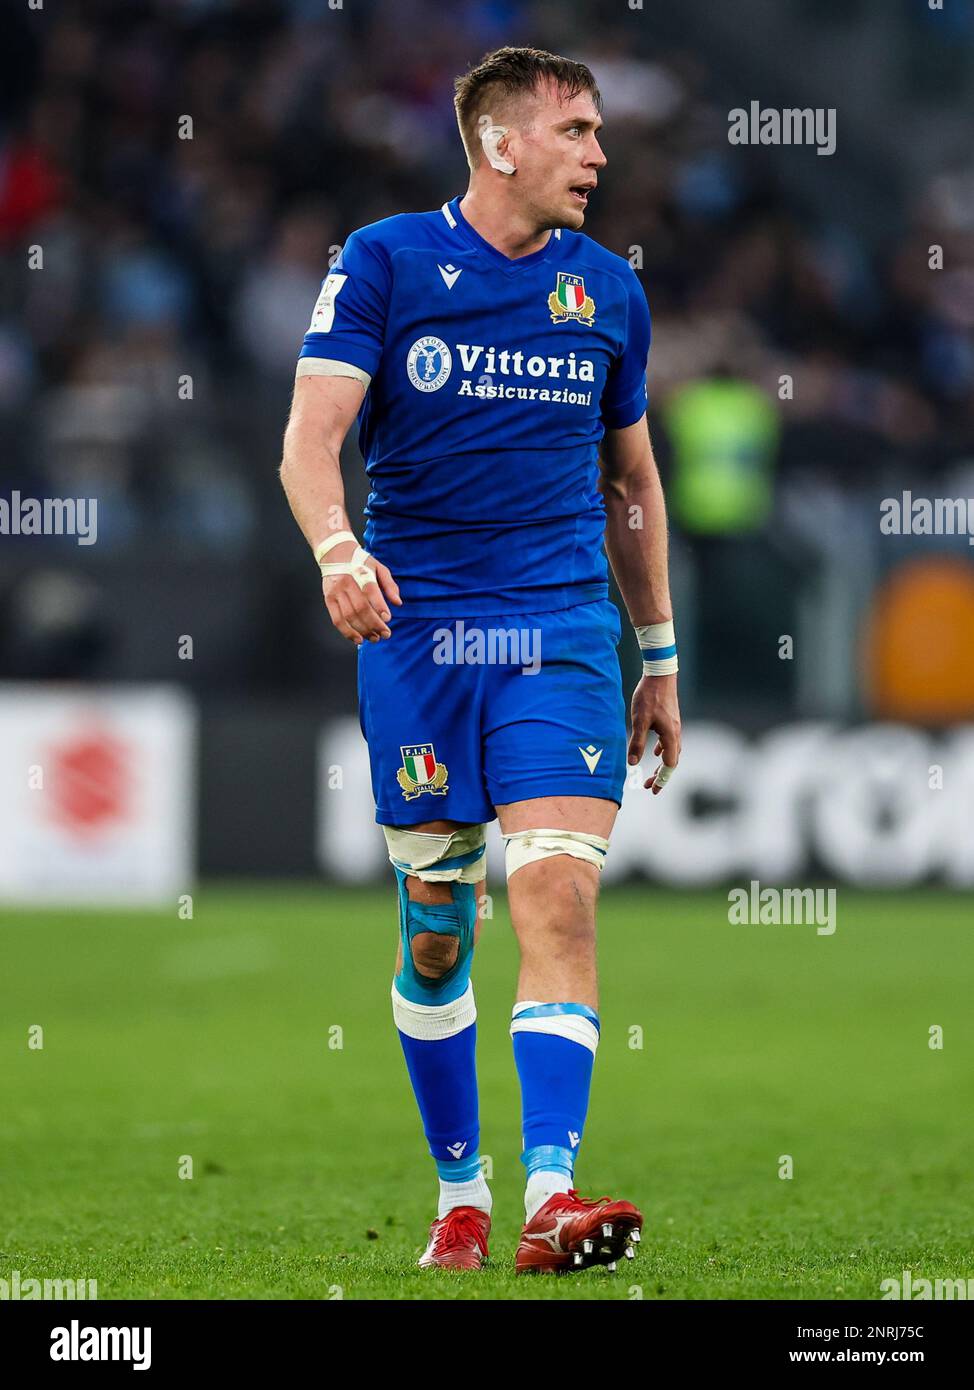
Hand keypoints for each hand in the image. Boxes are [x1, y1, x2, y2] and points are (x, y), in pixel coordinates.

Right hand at [323, 555, 401, 644]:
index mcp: (361, 573)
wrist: (335, 553)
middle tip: (385, 634)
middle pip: (360, 608)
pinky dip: (347, 632)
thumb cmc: (360, 562)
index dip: (379, 606)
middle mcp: (347, 583)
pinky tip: (358, 639)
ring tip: (374, 638)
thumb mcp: (378, 567)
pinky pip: (337, 620)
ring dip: (363, 630)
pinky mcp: (328, 600)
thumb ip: (390, 585)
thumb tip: (398, 603)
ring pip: (349, 616)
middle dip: (374, 624)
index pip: (370, 591)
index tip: (387, 619)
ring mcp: (336, 592)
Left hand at [627, 672, 681, 793]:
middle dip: (661, 775)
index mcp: (670, 736)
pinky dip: (663, 749)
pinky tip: (656, 750)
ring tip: (653, 772)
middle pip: (672, 761)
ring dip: (663, 764)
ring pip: (672, 751)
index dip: (662, 779)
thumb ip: (637, 742)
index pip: (670, 765)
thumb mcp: (639, 721)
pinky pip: (669, 741)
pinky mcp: (671, 720)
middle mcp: (676, 733)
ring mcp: (675, 726)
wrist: (660, 674)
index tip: (653, 789)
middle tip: (649, 786)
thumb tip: (633, 763)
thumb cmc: (649, 696)